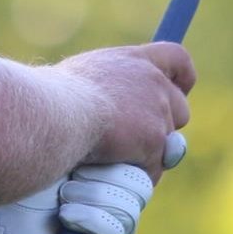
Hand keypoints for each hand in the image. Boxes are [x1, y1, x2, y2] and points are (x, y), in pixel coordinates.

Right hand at [53, 42, 194, 179]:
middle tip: (138, 143)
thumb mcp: (78, 79)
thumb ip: (102, 88)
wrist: (55, 113)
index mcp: (132, 61)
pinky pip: (152, 168)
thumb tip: (94, 109)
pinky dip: (136, 176)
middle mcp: (152, 82)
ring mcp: (158, 111)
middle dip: (164, 128)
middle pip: (180, 107)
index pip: (176, 58)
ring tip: (113, 161)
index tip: (179, 90)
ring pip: (168, 144)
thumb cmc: (51, 97)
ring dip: (146, 156)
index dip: (181, 77)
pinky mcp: (155, 139)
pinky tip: (112, 173)